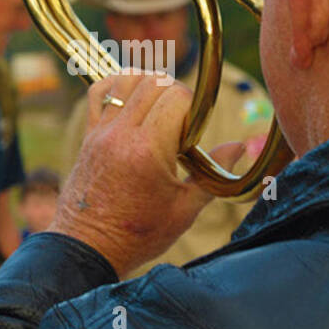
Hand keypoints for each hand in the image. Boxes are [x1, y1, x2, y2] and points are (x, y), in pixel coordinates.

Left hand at [49, 73, 245, 275]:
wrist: (88, 248)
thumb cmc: (139, 235)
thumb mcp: (185, 210)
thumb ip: (214, 174)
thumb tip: (240, 147)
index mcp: (148, 150)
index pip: (176, 96)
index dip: (194, 107)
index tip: (195, 133)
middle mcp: (122, 134)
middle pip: (154, 82)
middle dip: (176, 94)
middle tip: (182, 124)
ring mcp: (101, 132)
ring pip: (127, 79)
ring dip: (150, 85)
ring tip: (160, 111)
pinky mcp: (89, 135)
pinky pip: (98, 91)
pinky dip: (117, 86)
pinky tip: (132, 102)